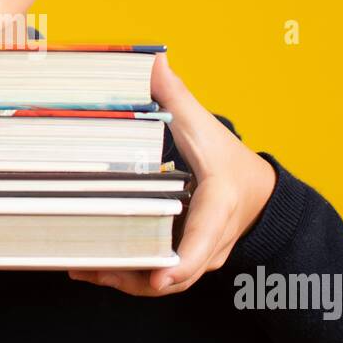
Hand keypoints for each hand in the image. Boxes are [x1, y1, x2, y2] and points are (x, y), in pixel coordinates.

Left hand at [69, 52, 276, 295]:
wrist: (260, 195)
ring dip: (124, 280)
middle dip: (134, 276)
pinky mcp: (190, 266)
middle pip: (176, 273)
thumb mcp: (204, 127)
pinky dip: (129, 277)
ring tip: (83, 269)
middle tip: (91, 268)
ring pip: (165, 282)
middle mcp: (213, 241)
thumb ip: (176, 97)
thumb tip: (152, 60)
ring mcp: (202, 258)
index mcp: (218, 204)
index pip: (204, 237)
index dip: (183, 260)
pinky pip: (160, 279)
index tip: (160, 276)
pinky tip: (93, 269)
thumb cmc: (228, 161)